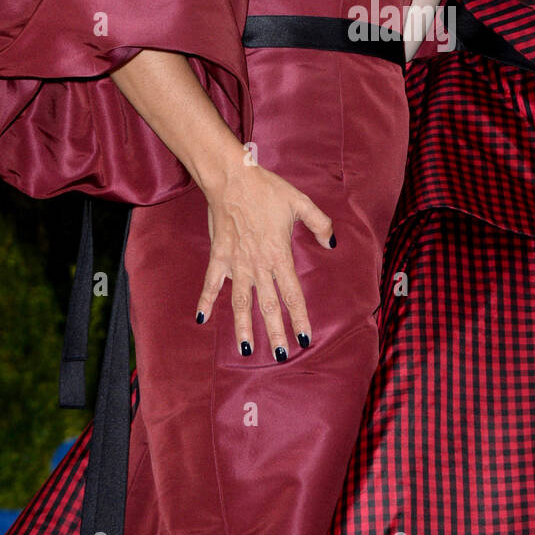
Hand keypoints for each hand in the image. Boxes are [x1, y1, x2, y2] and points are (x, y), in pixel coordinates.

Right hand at [195, 160, 334, 359]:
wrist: (232, 179)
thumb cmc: (267, 189)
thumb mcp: (300, 202)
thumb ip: (320, 223)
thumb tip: (332, 243)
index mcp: (280, 255)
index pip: (292, 295)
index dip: (299, 319)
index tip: (305, 339)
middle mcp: (258, 265)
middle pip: (268, 306)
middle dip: (275, 333)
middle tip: (280, 355)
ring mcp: (236, 263)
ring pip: (241, 303)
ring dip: (243, 327)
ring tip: (246, 350)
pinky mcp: (219, 256)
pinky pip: (211, 283)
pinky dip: (206, 300)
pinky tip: (202, 318)